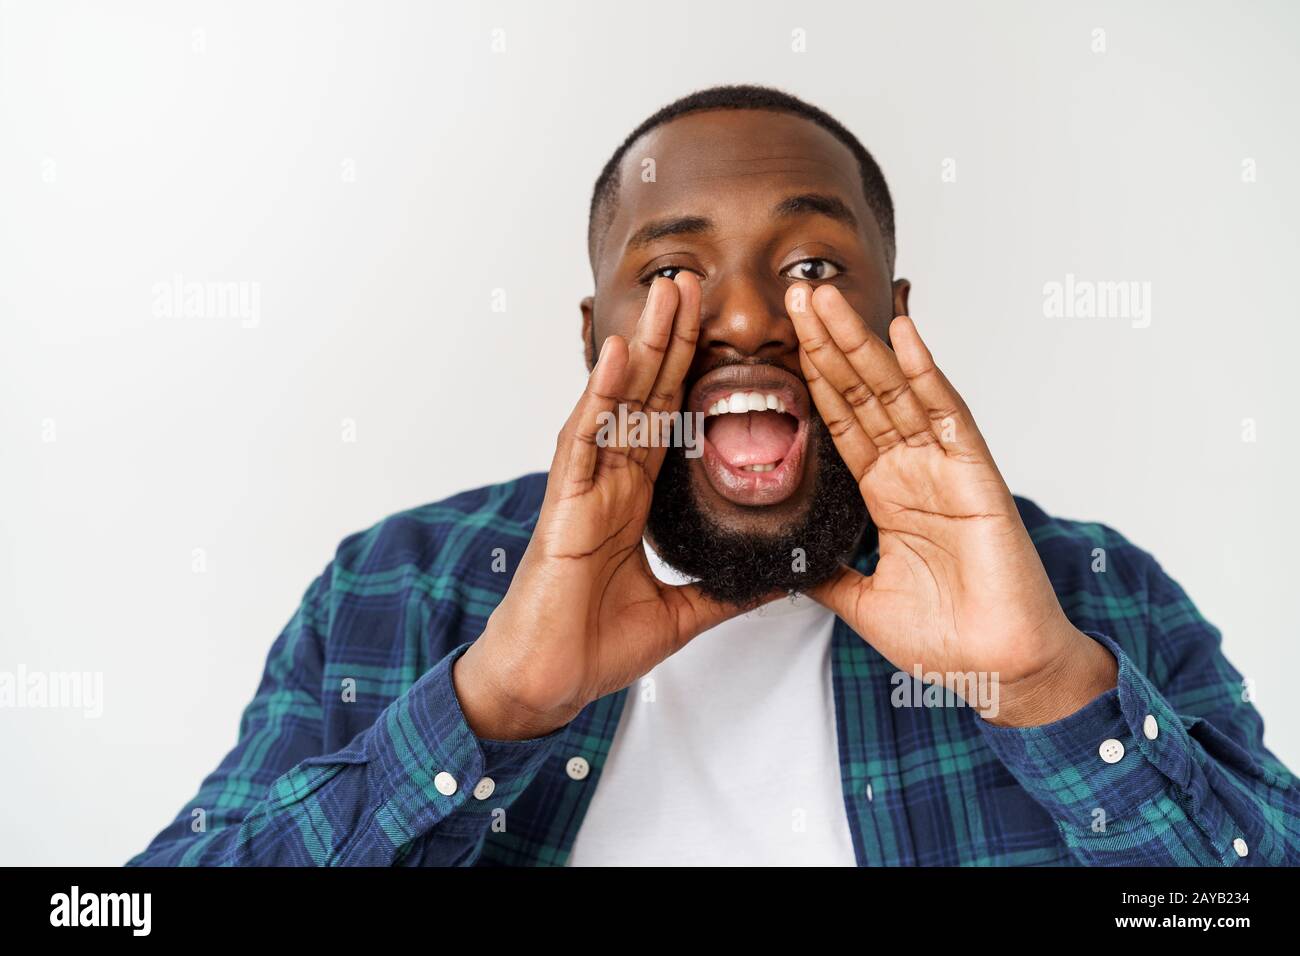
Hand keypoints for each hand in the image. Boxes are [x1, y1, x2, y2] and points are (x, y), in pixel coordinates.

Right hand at [454, 273, 764, 739]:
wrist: (547, 681)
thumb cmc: (593, 644)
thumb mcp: (682, 613)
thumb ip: (727, 588)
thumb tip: (783, 579)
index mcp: (634, 501)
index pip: (670, 423)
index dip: (690, 375)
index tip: (714, 331)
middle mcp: (610, 483)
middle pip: (647, 396)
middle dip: (671, 339)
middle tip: (693, 284)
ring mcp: (585, 488)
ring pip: (617, 403)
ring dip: (643, 347)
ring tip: (667, 295)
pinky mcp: (564, 504)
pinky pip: (584, 441)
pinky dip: (600, 397)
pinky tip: (618, 356)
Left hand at [785, 283, 1115, 726]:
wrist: (996, 673)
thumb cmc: (945, 639)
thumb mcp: (861, 600)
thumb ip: (827, 572)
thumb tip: (785, 560)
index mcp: (886, 495)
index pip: (840, 422)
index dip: (812, 379)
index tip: (781, 340)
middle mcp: (912, 471)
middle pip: (861, 393)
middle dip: (826, 344)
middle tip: (793, 294)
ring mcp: (943, 469)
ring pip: (895, 391)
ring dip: (860, 343)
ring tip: (824, 299)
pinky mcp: (975, 477)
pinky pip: (947, 415)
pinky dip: (925, 372)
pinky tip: (902, 332)